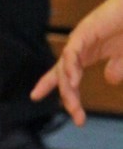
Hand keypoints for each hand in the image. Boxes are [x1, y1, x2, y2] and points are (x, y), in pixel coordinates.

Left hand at [29, 0, 122, 124]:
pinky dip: (71, 66)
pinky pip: (72, 51)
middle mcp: (79, 46)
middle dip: (69, 98)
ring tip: (73, 104)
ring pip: (66, 66)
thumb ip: (118, 68)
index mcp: (86, 52)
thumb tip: (109, 79)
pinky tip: (73, 81)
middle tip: (78, 118)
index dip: (48, 83)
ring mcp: (80, 38)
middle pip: (64, 76)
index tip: (34, 96)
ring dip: (69, 87)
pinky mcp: (86, 30)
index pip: (63, 70)